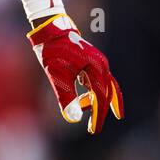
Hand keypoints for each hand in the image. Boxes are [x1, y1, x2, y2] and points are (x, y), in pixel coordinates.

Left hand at [28, 13, 122, 134]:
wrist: (51, 29)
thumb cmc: (53, 51)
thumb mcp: (57, 76)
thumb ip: (66, 97)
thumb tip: (74, 119)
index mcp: (96, 68)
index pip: (100, 97)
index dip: (98, 115)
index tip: (93, 130)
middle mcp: (101, 65)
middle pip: (108, 93)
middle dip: (102, 111)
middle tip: (94, 129)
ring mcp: (98, 62)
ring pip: (105, 87)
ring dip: (98, 102)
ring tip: (91, 116)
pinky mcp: (92, 62)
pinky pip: (98, 81)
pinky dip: (93, 93)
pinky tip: (85, 101)